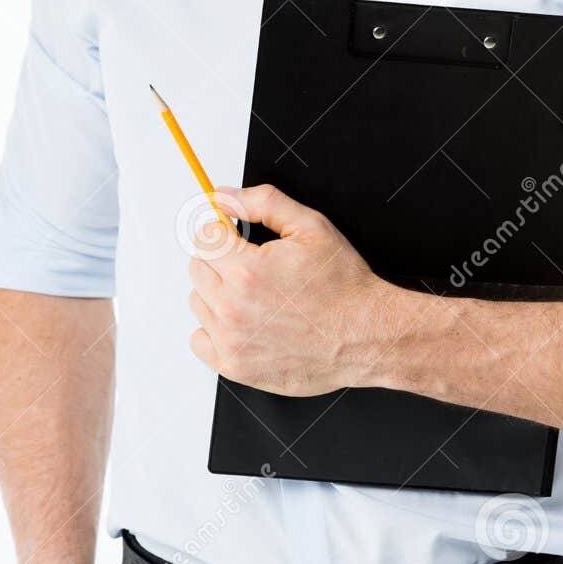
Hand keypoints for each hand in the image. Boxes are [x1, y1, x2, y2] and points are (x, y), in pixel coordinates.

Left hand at [187, 183, 397, 396]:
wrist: (365, 336)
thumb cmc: (343, 286)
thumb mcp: (311, 227)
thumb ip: (263, 203)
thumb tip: (224, 197)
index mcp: (247, 271)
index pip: (204, 239)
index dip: (223, 232)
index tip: (239, 238)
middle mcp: (233, 309)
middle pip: (197, 268)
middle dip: (221, 260)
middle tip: (254, 266)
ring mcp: (232, 342)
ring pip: (198, 302)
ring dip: (218, 293)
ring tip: (256, 295)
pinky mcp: (235, 366)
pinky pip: (199, 340)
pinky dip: (215, 329)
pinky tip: (245, 322)